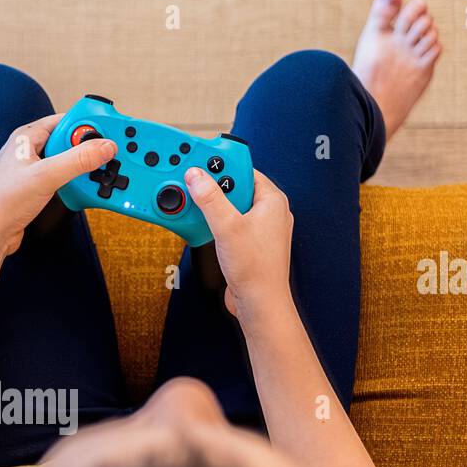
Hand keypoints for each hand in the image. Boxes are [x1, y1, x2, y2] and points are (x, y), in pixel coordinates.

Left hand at [0, 113, 116, 255]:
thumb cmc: (3, 202)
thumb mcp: (46, 176)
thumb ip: (78, 160)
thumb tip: (105, 147)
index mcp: (27, 137)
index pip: (65, 120)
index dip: (88, 126)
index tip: (109, 134)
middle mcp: (29, 150)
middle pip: (69, 141)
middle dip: (87, 151)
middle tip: (106, 159)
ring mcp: (32, 170)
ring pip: (66, 162)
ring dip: (82, 169)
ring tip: (95, 176)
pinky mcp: (35, 188)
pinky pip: (61, 179)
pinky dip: (73, 183)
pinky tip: (81, 191)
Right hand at [184, 167, 294, 327]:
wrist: (259, 303)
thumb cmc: (256, 269)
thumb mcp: (227, 227)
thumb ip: (210, 199)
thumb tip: (197, 176)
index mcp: (272, 201)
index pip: (244, 170)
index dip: (222, 166)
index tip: (202, 163)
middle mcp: (269, 212)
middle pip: (235, 189)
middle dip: (213, 190)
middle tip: (194, 189)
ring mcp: (259, 229)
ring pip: (231, 208)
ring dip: (211, 209)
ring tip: (196, 209)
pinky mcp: (249, 244)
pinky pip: (230, 225)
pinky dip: (215, 225)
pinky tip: (203, 229)